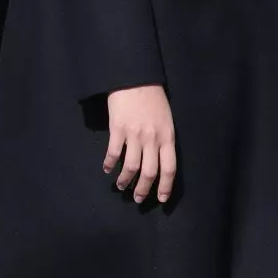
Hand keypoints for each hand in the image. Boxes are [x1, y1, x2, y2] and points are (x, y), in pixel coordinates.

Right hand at [105, 85, 176, 204]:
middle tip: (138, 199)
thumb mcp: (166, 119)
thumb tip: (159, 160)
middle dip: (143, 189)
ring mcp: (134, 134)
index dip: (166, 186)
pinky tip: (108, 169)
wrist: (135, 78)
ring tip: (121, 186)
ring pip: (131, 167)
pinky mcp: (117, 128)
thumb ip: (164, 139)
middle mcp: (152, 138)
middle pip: (149, 172)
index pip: (169, 168)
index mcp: (167, 136)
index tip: (162, 198)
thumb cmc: (153, 98)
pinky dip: (110, 164)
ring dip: (125, 180)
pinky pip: (113, 153)